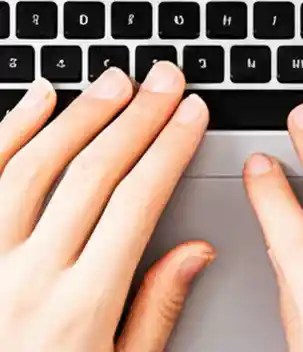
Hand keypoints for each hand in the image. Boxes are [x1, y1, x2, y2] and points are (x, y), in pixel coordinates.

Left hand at [0, 64, 212, 351]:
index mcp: (81, 308)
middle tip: (165, 79)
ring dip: (80, 115)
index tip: (193, 113)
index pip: (138, 202)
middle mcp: (27, 279)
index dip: (171, 148)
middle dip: (138, 117)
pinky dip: (9, 130)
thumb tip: (197, 251)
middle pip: (92, 173)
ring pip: (34, 165)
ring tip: (115, 82)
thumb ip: (156, 309)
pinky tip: (39, 100)